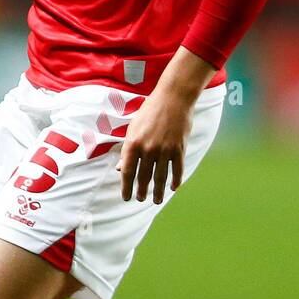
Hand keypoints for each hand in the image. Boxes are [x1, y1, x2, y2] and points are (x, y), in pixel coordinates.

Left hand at [117, 88, 194, 203]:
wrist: (173, 98)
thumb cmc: (150, 111)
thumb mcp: (133, 128)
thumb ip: (127, 149)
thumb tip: (119, 169)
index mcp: (133, 143)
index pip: (127, 171)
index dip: (126, 187)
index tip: (126, 197)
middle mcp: (148, 149)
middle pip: (144, 176)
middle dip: (142, 191)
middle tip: (141, 199)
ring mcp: (164, 150)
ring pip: (161, 177)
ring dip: (159, 191)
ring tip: (157, 200)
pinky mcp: (179, 148)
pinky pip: (177, 169)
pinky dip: (176, 180)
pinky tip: (173, 187)